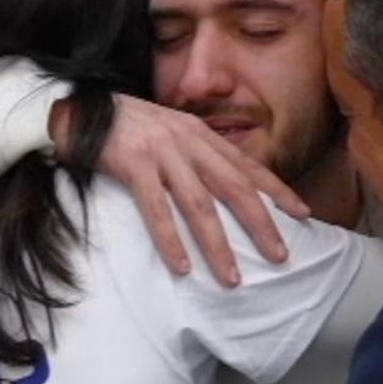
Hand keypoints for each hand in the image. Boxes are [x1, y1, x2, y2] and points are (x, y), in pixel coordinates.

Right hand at [52, 94, 309, 286]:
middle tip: (282, 256)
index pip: (248, 166)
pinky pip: (156, 208)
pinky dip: (171, 239)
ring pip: (199, 204)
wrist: (79, 106)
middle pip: (235, 187)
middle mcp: (188, 141)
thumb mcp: (170, 132)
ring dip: (218, 244)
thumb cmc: (126, 126)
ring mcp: (162, 152)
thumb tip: (222, 187)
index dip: (278, 190)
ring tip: (232, 278)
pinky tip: (182, 266)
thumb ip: (196, 154)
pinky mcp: (133, 164)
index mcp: (200, 134)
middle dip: (262, 223)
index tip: (303, 214)